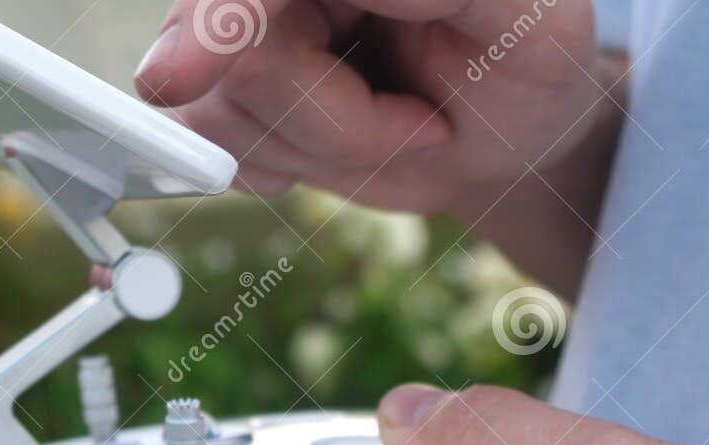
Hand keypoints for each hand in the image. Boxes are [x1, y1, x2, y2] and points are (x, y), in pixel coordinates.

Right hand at [135, 1, 602, 210]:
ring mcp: (245, 29)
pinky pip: (211, 147)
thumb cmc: (528, 64)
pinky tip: (349, 146)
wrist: (509, 134)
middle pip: (231, 51)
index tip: (180, 75)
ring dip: (323, 148)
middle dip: (330, 118)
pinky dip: (286, 167)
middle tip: (425, 126)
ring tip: (401, 125)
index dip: (217, 23)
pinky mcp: (229, 90)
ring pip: (218, 109)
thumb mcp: (521, 15)